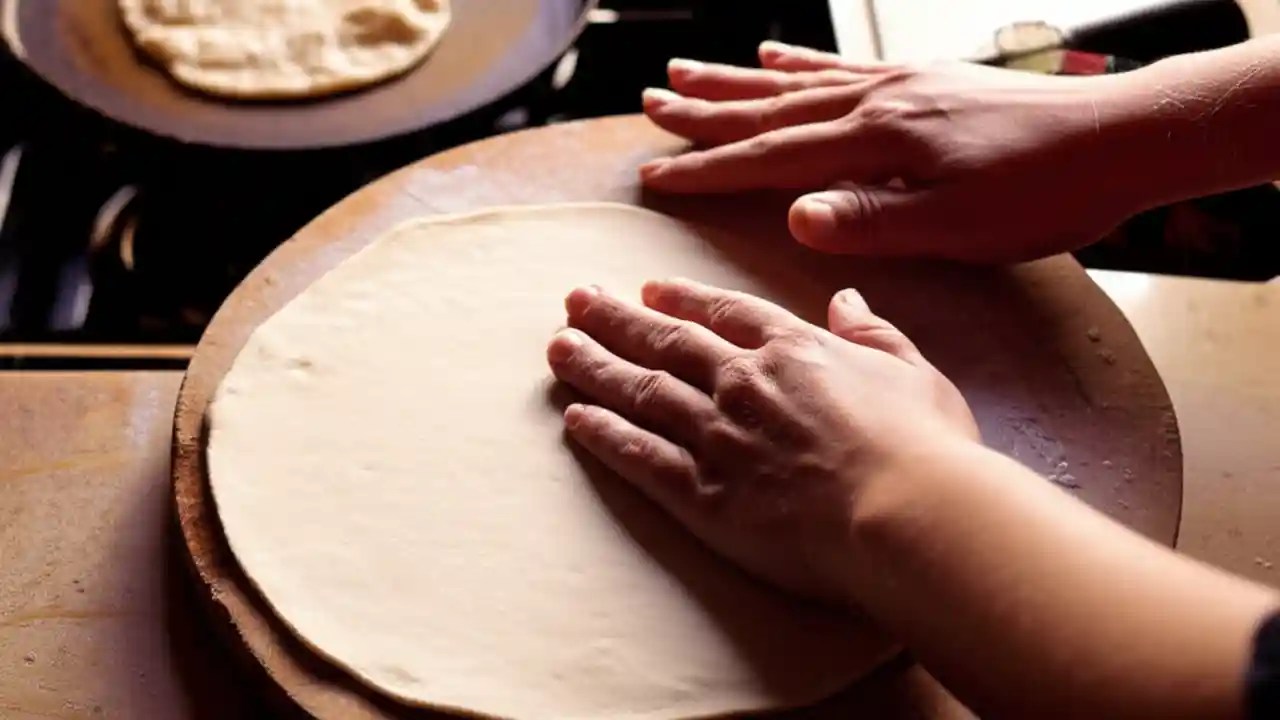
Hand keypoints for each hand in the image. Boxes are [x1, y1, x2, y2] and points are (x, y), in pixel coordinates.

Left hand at [546, 279, 977, 600]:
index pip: (725, 313)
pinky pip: (640, 457)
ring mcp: (718, 436)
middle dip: (616, 319)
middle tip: (574, 300)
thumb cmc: (926, 449)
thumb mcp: (913, 372)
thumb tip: (847, 297)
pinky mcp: (702, 494)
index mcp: (795, 350)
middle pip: (666, 342)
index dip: (682, 300)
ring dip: (595, 366)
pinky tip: (574, 419)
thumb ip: (873, 332)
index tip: (650, 290)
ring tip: (557, 347)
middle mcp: (744, 383)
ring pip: (641, 391)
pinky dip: (604, 435)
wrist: (908, 514)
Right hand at [640, 42, 1150, 261]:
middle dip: (704, 113)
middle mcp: (875, 104)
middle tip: (649, 105)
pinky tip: (773, 55)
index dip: (708, 171)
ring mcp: (896, 85)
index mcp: (875, 144)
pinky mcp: (920, 80)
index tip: (655, 175)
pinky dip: (799, 63)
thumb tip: (795, 217)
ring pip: (795, 84)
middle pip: (769, 111)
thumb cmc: (1037, 194)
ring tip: (685, 73)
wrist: (1113, 139)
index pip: (771, 160)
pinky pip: (841, 68)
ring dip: (735, 82)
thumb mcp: (955, 227)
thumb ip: (871, 221)